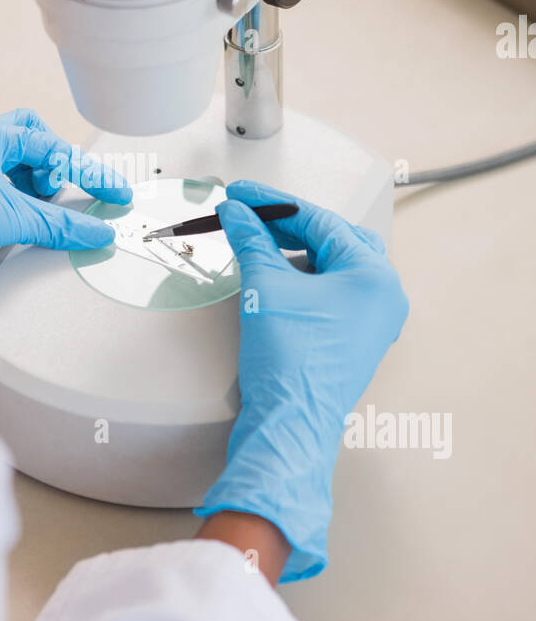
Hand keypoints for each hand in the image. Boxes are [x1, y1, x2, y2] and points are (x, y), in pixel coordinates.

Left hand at [0, 109, 130, 277]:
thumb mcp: (6, 219)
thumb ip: (58, 224)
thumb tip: (93, 231)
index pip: (50, 146)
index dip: (86, 173)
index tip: (110, 195)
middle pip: (28, 141)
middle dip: (52, 167)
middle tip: (60, 193)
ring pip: (7, 163)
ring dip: (30, 186)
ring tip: (38, 212)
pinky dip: (9, 198)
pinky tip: (14, 219)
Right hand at [196, 179, 408, 581]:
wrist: (290, 425)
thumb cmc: (290, 362)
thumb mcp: (265, 288)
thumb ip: (252, 241)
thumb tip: (237, 214)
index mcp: (374, 276)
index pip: (320, 222)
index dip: (273, 206)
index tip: (241, 196)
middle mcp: (384, 296)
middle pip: (332, 240)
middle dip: (287, 227)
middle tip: (248, 215)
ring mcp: (373, 321)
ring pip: (333, 267)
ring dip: (295, 253)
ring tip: (257, 243)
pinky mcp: (356, 340)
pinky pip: (333, 294)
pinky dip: (304, 280)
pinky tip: (275, 276)